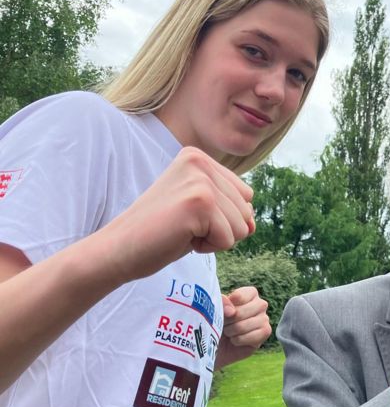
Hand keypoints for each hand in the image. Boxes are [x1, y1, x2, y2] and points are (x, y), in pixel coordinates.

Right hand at [100, 147, 254, 282]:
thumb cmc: (160, 233)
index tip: (187, 216)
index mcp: (198, 157)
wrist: (118, 249)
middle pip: (246, 210)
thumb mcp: (201, 214)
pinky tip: (180, 237)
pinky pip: (229, 239)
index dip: (221, 217)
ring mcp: (200, 180)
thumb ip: (231, 211)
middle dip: (220, 229)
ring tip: (181, 230)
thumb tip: (253, 225)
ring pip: (242, 227)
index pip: (245, 195)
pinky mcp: (199, 202)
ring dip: (214, 239)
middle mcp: (200, 162)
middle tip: (182, 225)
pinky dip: (207, 247)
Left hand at [215, 286, 270, 369]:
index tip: (223, 312)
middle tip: (224, 324)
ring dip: (231, 332)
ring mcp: (265, 318)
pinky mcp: (266, 332)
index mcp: (250, 293)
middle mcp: (260, 304)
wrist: (217, 344)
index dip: (226, 307)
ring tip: (229, 332)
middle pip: (240, 312)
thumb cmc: (217, 323)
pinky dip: (237, 340)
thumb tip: (231, 311)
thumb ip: (222, 304)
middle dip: (228, 322)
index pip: (238, 296)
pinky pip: (247, 337)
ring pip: (242, 326)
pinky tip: (236, 340)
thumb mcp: (215, 310)